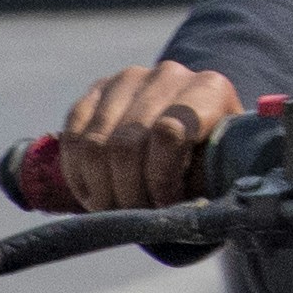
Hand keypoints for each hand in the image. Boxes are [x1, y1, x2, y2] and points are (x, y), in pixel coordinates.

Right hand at [59, 60, 244, 209]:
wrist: (198, 130)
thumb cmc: (213, 160)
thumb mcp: (220, 172)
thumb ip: (200, 184)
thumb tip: (172, 211)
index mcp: (209, 90)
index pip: (168, 133)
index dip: (159, 179)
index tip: (163, 207)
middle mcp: (168, 76)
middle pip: (126, 143)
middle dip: (126, 192)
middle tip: (132, 217)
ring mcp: (129, 80)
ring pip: (94, 143)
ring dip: (99, 189)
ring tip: (112, 210)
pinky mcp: (98, 89)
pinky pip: (73, 136)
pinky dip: (76, 174)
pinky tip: (91, 196)